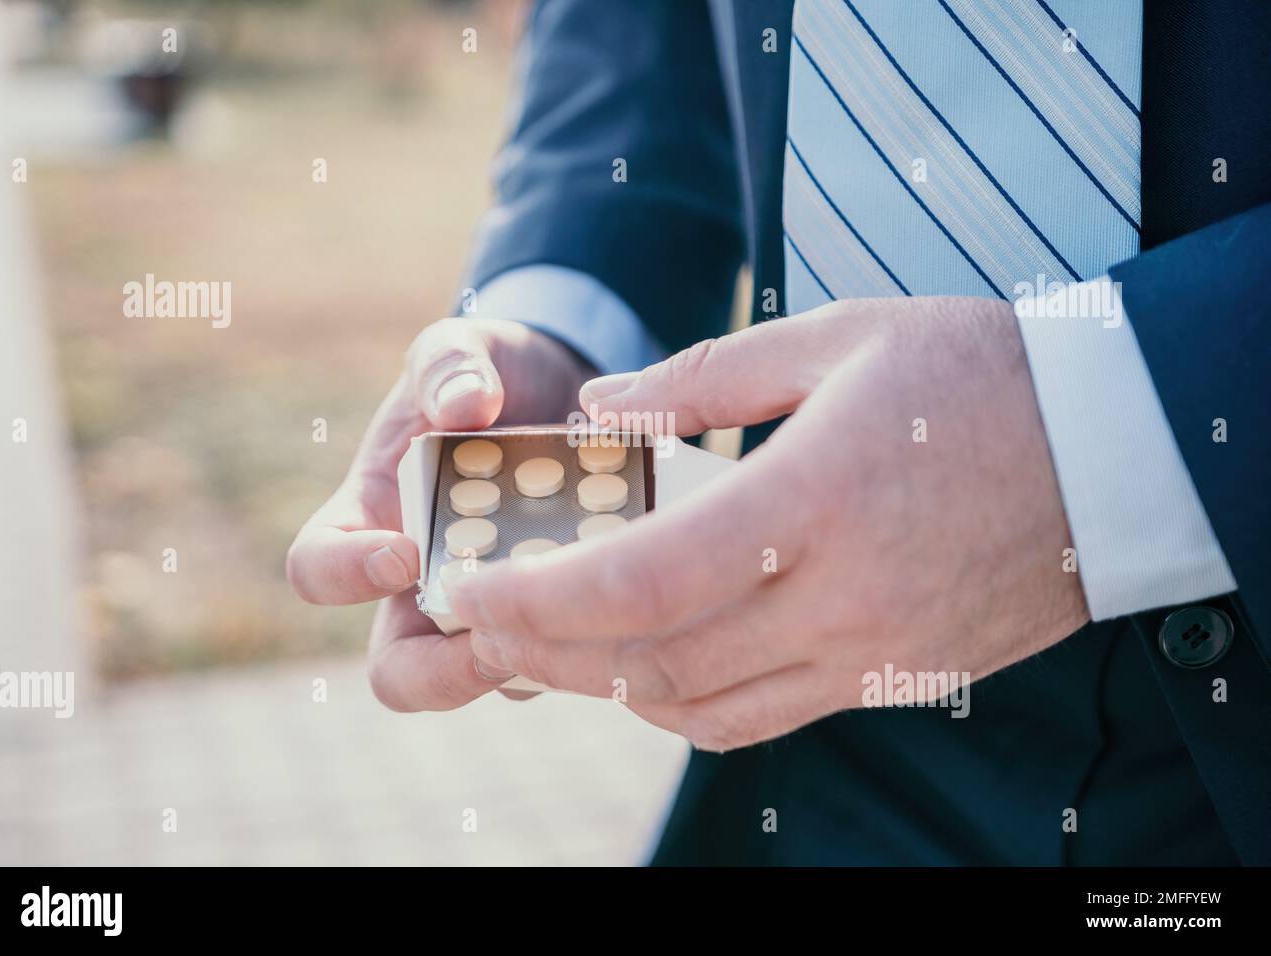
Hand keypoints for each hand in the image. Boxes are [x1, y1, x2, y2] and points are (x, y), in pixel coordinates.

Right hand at [286, 317, 593, 709]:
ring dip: (531, 656)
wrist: (564, 390)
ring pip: (492, 677)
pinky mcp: (553, 617)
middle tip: (494, 639)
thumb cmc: (491, 373)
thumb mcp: (464, 349)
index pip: (317, 569)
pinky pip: (564, 655)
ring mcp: (488, 609)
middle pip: (398, 674)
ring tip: (580, 608)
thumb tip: (465, 405)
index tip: (403, 549)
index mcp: (371, 518)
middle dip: (441, 675)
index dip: (345, 573)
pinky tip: (626, 591)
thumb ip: (451, 363)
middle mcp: (420, 583)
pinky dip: (591, 633)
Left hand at [447, 297, 1089, 748]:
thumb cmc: (971, 375)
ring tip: (552, 638)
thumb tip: (599, 407)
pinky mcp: (892, 679)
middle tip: (487, 613)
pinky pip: (761, 719)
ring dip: (607, 681)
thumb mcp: (834, 339)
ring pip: (700, 707)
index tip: (471, 588)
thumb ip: (701, 378)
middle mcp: (841, 596)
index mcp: (816, 497)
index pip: (645, 580)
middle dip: (548, 646)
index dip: (540, 597)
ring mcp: (871, 652)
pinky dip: (685, 704)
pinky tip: (651, 663)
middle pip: (654, 660)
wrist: (1110, 450)